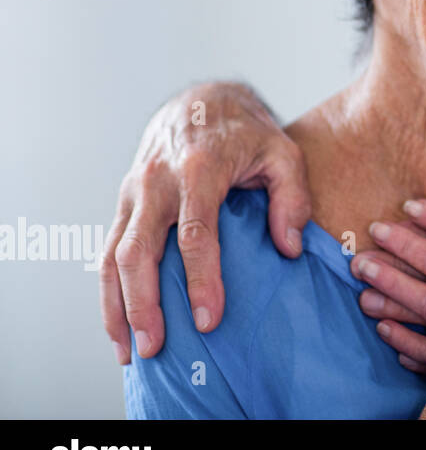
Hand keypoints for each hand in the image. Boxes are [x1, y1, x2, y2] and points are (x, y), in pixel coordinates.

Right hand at [100, 82, 310, 363]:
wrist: (203, 100)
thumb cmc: (248, 132)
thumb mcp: (283, 152)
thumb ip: (292, 197)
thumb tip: (288, 247)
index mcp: (199, 168)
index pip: (195, 232)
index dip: (201, 279)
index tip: (208, 319)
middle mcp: (157, 180)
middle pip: (139, 251)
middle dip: (143, 303)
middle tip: (155, 347)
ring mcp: (134, 191)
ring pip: (112, 255)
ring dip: (117, 305)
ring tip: (130, 349)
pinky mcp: (124, 201)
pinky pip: (108, 250)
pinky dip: (109, 290)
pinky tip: (120, 322)